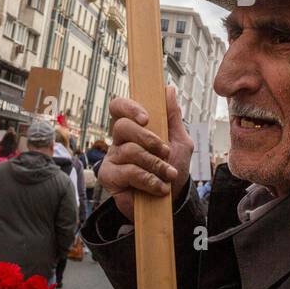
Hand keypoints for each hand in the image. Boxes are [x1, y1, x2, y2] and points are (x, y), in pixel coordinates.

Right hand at [101, 86, 192, 220]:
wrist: (171, 199)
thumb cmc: (172, 167)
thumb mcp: (180, 140)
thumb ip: (173, 116)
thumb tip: (168, 89)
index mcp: (133, 126)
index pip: (119, 107)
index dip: (129, 107)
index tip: (146, 118)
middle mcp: (119, 140)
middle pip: (122, 126)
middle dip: (148, 139)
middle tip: (165, 151)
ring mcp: (112, 158)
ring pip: (130, 151)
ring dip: (155, 164)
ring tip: (168, 174)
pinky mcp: (109, 177)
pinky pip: (128, 172)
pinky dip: (149, 179)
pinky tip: (159, 187)